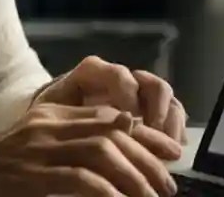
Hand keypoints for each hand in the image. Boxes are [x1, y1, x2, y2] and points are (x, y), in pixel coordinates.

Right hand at [0, 103, 180, 196]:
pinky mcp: (29, 174)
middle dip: (148, 159)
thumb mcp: (30, 154)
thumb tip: (110, 166)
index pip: (110, 117)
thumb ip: (66, 149)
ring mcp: (37, 147)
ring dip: (135, 177)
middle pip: (113, 133)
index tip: (168, 157)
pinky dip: (108, 193)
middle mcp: (47, 124)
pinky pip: (81, 179)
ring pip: (103, 153)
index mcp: (49, 114)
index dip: (145, 137)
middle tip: (168, 186)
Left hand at [33, 56, 188, 144]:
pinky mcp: (147, 109)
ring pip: (166, 98)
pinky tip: (174, 150)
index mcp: (94, 73)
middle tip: (154, 134)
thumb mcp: (52, 114)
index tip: (128, 120)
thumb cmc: (49, 116)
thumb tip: (118, 127)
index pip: (119, 75)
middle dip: (158, 109)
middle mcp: (122, 78)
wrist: (48, 120)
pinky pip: (171, 112)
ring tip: (169, 147)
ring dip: (171, 122)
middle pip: (152, 83)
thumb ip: (76, 115)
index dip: (128, 95)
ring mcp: (137, 93)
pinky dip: (175, 130)